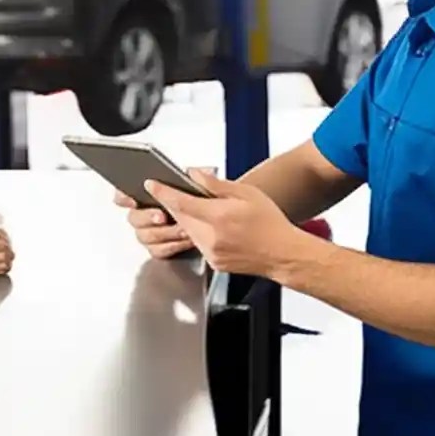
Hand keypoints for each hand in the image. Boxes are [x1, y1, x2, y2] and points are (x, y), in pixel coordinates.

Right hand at [113, 167, 213, 258]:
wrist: (219, 227)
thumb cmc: (206, 203)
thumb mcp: (206, 185)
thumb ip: (200, 178)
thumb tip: (194, 173)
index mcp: (149, 193)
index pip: (124, 194)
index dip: (123, 197)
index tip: (132, 199)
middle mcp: (146, 213)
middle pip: (134, 217)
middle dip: (147, 217)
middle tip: (162, 216)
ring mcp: (151, 231)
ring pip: (145, 236)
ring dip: (165, 233)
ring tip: (183, 229)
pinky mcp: (161, 247)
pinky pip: (157, 251)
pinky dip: (172, 245)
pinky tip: (186, 240)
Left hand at [144, 170, 305, 277]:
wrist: (284, 254)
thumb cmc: (269, 222)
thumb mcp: (245, 193)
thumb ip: (215, 184)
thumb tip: (193, 173)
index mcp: (219, 217)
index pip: (180, 202)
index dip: (162, 192)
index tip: (151, 184)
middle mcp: (212, 237)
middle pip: (180, 217)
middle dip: (176, 204)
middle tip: (178, 192)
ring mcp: (211, 252)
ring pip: (187, 230)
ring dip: (188, 218)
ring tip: (206, 210)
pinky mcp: (213, 262)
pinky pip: (197, 243)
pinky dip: (198, 232)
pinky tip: (214, 226)